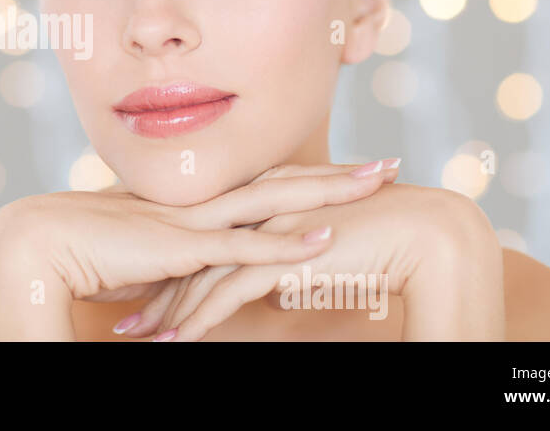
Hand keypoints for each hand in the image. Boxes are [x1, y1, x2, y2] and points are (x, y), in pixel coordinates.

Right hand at [0, 161, 395, 338]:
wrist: (41, 245)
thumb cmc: (86, 255)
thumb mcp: (147, 259)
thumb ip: (176, 265)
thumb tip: (193, 278)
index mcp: (198, 204)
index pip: (267, 184)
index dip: (310, 177)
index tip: (350, 172)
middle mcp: (203, 203)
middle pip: (284, 181)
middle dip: (338, 174)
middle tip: (388, 164)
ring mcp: (194, 221)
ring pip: (276, 200)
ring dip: (329, 193)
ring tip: (377, 183)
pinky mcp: (180, 247)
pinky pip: (243, 246)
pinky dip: (285, 245)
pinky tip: (324, 241)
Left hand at [127, 178, 504, 340]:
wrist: (425, 234)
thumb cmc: (380, 247)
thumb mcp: (322, 261)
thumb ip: (289, 272)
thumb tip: (271, 295)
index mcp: (266, 209)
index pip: (206, 243)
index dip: (174, 273)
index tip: (146, 298)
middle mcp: (259, 214)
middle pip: (192, 256)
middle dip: (155, 291)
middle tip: (124, 320)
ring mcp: (268, 230)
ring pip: (202, 276)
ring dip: (169, 311)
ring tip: (140, 337)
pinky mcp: (282, 254)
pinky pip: (229, 293)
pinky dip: (199, 320)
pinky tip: (178, 342)